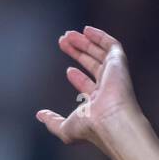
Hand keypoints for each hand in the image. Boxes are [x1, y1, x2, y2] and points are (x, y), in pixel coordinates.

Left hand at [35, 26, 140, 149]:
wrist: (110, 120)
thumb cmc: (90, 127)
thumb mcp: (65, 128)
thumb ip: (52, 122)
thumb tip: (40, 116)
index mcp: (100, 102)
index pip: (89, 86)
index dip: (78, 77)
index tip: (68, 70)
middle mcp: (109, 87)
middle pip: (93, 65)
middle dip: (78, 53)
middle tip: (63, 43)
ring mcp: (114, 74)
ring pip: (99, 53)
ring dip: (84, 43)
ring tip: (67, 34)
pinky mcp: (118, 62)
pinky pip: (111, 45)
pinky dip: (100, 36)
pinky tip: (86, 30)